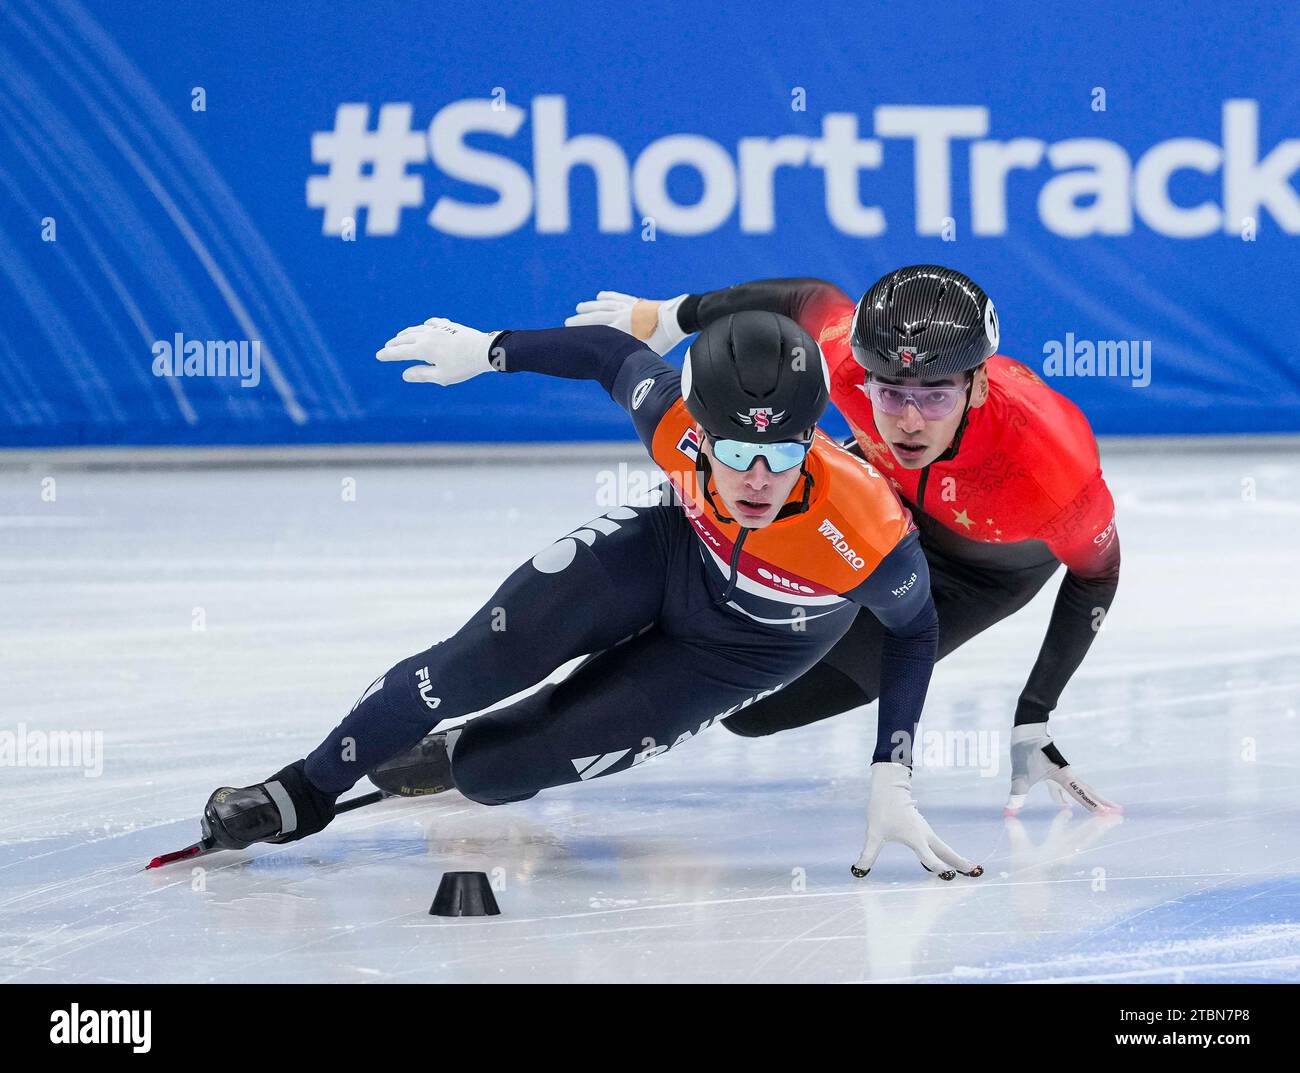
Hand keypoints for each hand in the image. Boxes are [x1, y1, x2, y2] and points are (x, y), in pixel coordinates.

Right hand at [376, 317, 499, 384]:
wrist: (485, 350)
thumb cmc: (464, 367)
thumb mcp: (442, 377)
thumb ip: (422, 375)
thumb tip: (404, 374)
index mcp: (424, 349)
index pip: (400, 352)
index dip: (388, 355)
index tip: (378, 356)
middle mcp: (428, 336)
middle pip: (405, 338)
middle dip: (394, 343)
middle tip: (387, 347)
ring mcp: (439, 329)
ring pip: (417, 329)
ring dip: (406, 333)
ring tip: (400, 336)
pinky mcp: (450, 326)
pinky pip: (433, 323)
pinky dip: (424, 325)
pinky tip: (425, 327)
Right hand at [565, 290, 688, 355]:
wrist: (676, 319)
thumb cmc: (662, 340)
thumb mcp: (644, 354)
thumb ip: (630, 360)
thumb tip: (622, 375)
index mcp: (620, 328)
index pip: (596, 329)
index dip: (582, 331)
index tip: (569, 333)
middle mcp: (620, 315)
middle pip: (596, 316)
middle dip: (581, 319)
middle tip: (567, 321)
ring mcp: (628, 307)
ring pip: (604, 304)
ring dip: (591, 306)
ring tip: (579, 307)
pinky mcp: (635, 302)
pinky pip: (617, 298)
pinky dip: (608, 297)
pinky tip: (600, 296)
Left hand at [852, 762, 982, 880]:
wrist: (889, 788)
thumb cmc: (882, 810)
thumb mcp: (874, 834)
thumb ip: (868, 854)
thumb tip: (858, 871)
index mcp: (915, 838)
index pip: (929, 857)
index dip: (937, 867)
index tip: (948, 875)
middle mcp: (925, 835)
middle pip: (946, 852)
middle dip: (960, 863)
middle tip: (976, 873)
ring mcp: (926, 832)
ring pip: (945, 848)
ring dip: (957, 859)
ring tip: (970, 870)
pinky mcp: (924, 830)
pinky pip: (939, 845)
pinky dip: (948, 854)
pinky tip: (949, 861)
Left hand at [1005, 724, 1121, 815]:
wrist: (1027, 730)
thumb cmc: (1025, 750)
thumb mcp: (1019, 775)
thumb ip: (1017, 794)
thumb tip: (1009, 811)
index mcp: (1062, 776)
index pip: (1081, 795)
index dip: (1094, 806)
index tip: (1108, 814)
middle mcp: (1067, 775)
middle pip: (1088, 792)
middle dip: (1102, 803)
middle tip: (1119, 812)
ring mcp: (1062, 773)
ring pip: (1080, 789)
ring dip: (1090, 800)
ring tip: (1103, 811)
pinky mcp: (1055, 771)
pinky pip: (1067, 788)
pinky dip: (1070, 797)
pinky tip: (1065, 806)